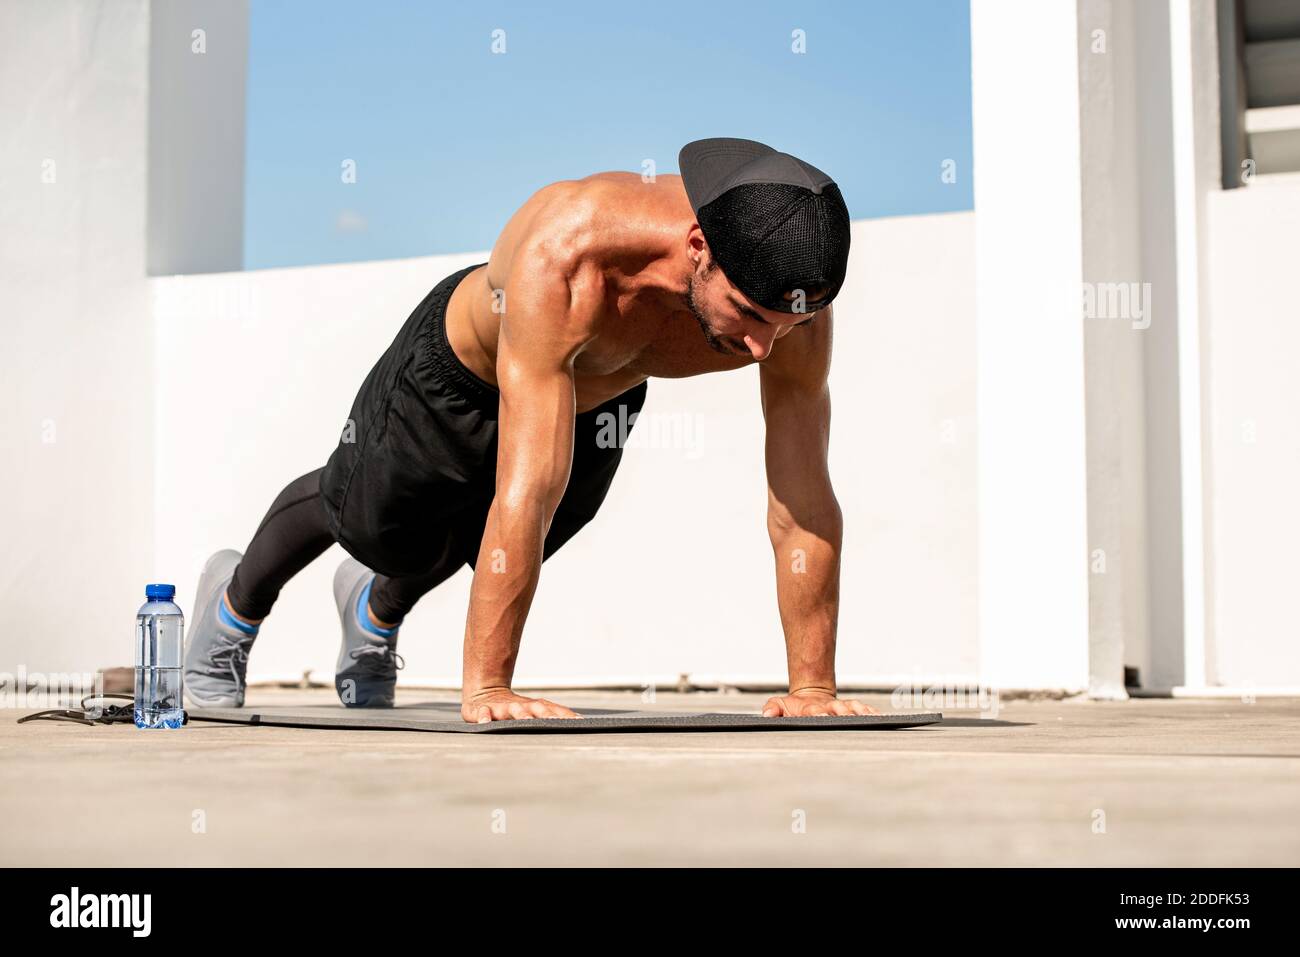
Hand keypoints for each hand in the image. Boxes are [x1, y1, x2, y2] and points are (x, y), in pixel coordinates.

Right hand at [462, 687, 582, 723]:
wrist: (486, 692)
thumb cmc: (515, 708)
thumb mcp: (534, 710)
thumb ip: (554, 714)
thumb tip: (581, 721)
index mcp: (534, 707)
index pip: (553, 710)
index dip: (565, 716)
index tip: (579, 722)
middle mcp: (520, 706)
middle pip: (536, 708)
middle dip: (546, 715)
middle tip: (556, 722)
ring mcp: (502, 707)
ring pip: (512, 710)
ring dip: (519, 714)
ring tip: (525, 721)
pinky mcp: (483, 709)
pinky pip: (482, 713)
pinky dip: (484, 717)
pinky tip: (485, 723)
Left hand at [761, 690, 878, 716]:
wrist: (810, 694)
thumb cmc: (794, 706)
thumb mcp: (779, 704)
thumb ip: (772, 708)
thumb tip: (766, 714)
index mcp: (812, 709)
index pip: (816, 711)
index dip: (819, 713)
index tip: (823, 715)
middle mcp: (829, 707)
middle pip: (839, 710)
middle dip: (845, 715)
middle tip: (850, 720)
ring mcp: (841, 707)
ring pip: (854, 708)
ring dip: (862, 713)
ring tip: (871, 719)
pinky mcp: (851, 708)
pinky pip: (864, 709)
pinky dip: (872, 713)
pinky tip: (881, 718)